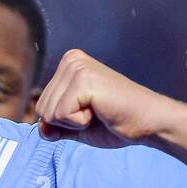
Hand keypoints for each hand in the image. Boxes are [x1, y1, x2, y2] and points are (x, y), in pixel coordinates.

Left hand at [36, 49, 182, 147]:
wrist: (148, 123)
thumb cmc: (116, 123)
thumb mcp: (76, 126)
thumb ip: (55, 125)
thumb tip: (38, 128)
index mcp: (68, 65)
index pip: (41, 105)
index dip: (63, 122)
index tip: (90, 113)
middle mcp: (70, 60)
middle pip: (41, 108)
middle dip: (66, 122)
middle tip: (95, 114)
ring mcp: (77, 68)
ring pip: (48, 113)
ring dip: (73, 123)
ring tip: (98, 112)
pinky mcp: (83, 81)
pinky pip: (60, 116)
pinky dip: (79, 123)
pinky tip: (100, 112)